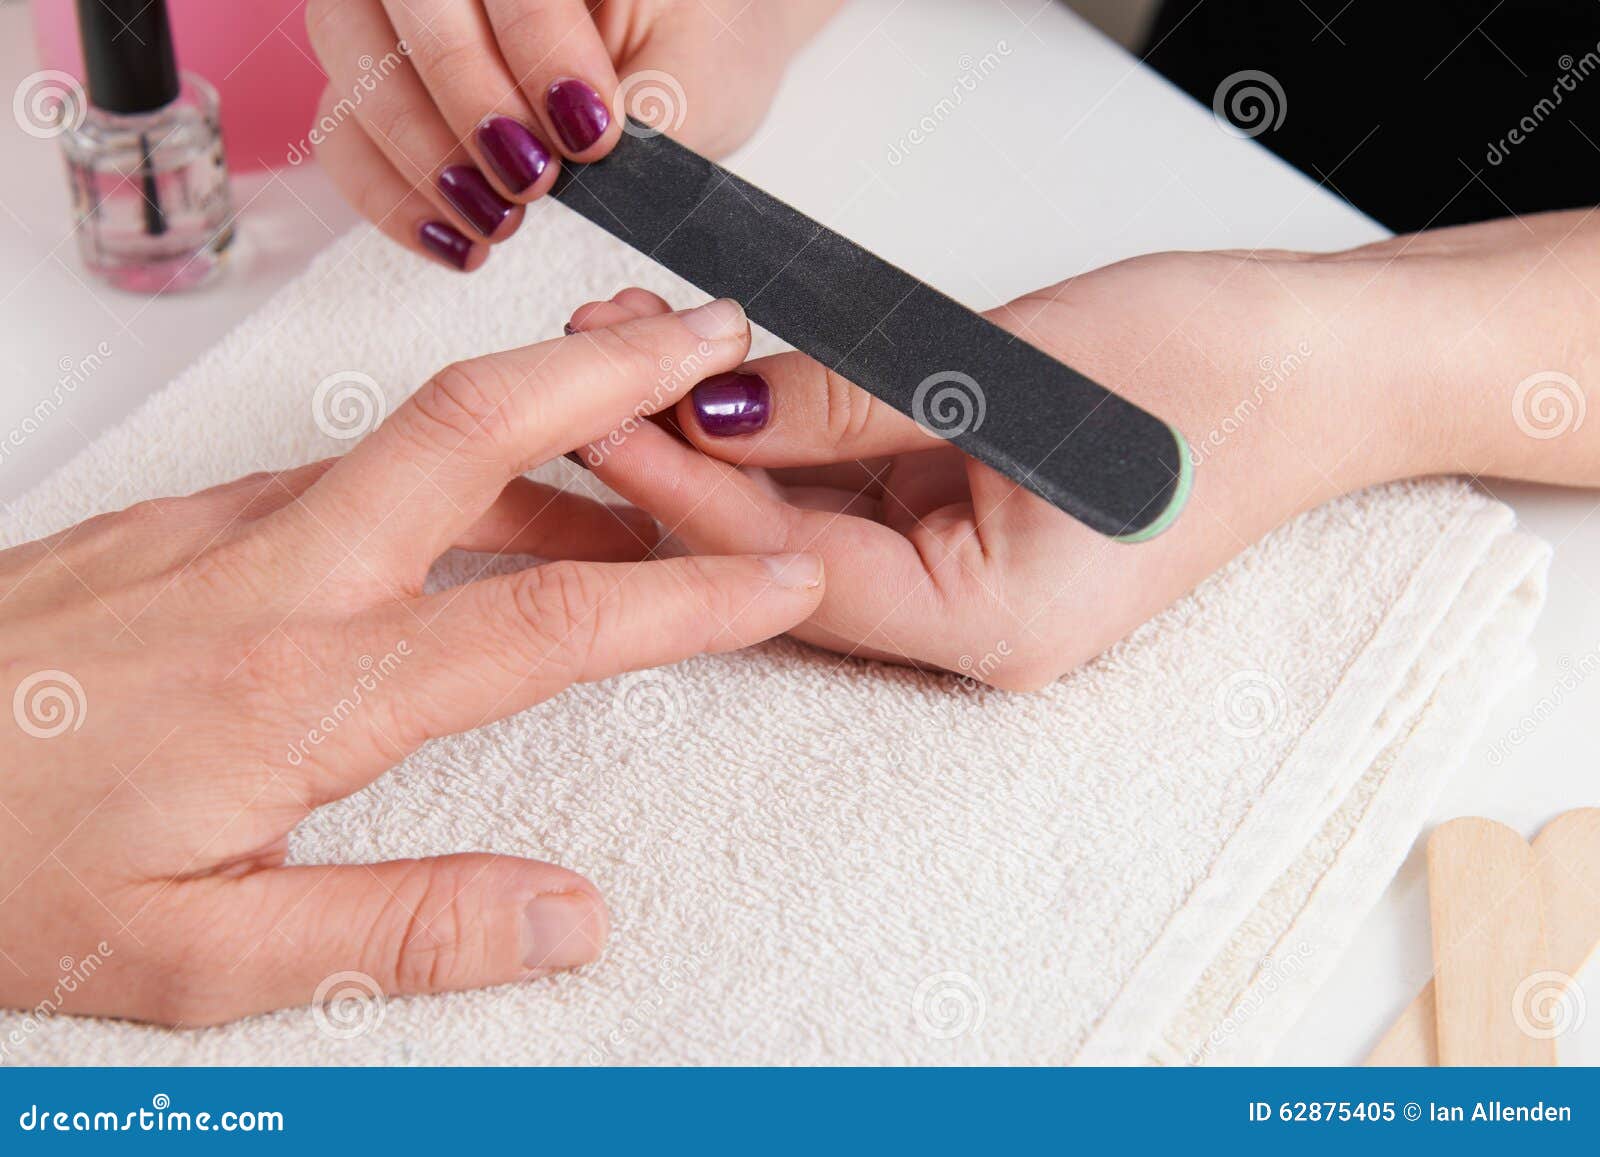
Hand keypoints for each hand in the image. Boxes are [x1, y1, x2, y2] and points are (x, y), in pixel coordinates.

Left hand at [0, 300, 822, 1026]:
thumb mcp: (197, 959)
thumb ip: (399, 932)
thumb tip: (564, 916)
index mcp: (302, 690)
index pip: (546, 620)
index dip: (687, 596)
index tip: (779, 577)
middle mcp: (271, 575)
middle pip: (481, 425)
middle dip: (616, 369)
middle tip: (710, 338)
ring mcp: (221, 527)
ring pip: (419, 431)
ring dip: (547, 405)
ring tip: (640, 420)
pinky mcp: (180, 518)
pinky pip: (352, 462)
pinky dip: (453, 453)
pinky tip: (482, 491)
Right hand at [304, 0, 840, 269]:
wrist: (686, 48)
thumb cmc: (697, 42)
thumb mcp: (700, 67)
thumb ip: (649, 104)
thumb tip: (587, 166)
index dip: (539, 46)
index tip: (589, 131)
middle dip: (465, 97)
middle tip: (533, 179)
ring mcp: (396, 1)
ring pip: (350, 48)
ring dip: (417, 150)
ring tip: (498, 220)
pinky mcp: (372, 68)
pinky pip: (339, 124)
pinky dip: (387, 193)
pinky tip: (456, 238)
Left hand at [566, 254, 1427, 688]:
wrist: (1327, 364)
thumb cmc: (1223, 378)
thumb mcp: (1015, 376)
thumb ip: (853, 400)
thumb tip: (713, 402)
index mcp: (991, 627)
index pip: (789, 570)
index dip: (686, 491)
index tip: (600, 413)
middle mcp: (964, 623)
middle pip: (776, 560)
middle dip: (680, 464)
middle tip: (587, 380)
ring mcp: (962, 576)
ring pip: (800, 521)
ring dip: (721, 438)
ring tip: (632, 354)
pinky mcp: (961, 524)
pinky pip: (844, 489)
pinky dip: (782, 432)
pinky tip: (719, 374)